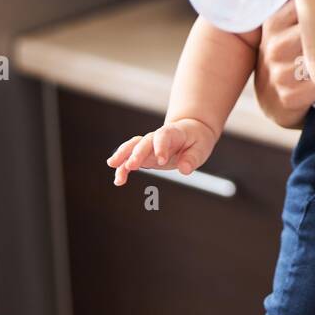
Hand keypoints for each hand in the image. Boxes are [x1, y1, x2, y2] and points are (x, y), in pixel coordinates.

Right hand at [105, 117, 219, 185]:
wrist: (190, 133)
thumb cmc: (196, 140)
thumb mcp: (201, 148)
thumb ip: (192, 158)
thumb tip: (185, 169)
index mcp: (173, 133)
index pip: (163, 136)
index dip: (161, 147)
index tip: (162, 161)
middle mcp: (156, 137)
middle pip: (144, 142)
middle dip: (137, 153)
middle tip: (132, 165)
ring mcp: (148, 146)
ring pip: (132, 147)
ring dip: (122, 156)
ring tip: (113, 166)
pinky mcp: (144, 155)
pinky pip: (130, 160)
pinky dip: (123, 169)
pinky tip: (119, 181)